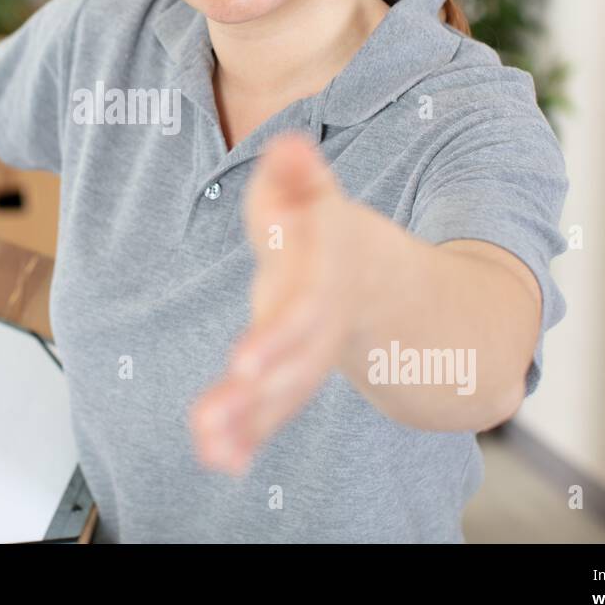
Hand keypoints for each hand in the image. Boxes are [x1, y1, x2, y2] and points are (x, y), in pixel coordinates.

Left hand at [189, 130, 372, 474]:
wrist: (394, 293)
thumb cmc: (335, 238)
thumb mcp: (320, 198)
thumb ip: (298, 175)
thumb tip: (287, 146)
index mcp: (332, 271)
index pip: (308, 305)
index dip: (278, 335)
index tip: (241, 367)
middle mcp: (325, 318)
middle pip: (298, 358)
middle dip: (262, 389)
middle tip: (217, 417)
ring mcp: (314, 353)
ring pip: (287, 391)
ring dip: (249, 420)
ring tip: (211, 447)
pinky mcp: (296, 376)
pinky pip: (275, 409)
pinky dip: (248, 436)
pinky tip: (218, 457)